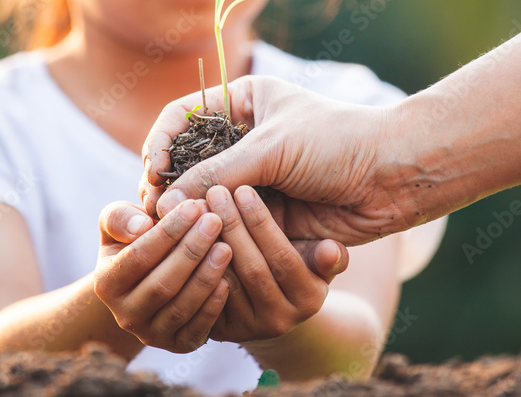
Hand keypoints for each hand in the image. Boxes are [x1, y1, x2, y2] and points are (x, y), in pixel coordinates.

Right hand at [94, 199, 232, 352]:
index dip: (168, 231)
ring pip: (181, 307)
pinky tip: (228, 280)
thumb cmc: (136, 240)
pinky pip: (197, 330)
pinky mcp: (177, 345)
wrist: (146, 280)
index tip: (194, 206)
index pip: (138, 256)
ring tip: (226, 246)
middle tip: (215, 221)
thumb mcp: (120, 223)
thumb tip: (141, 227)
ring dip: (205, 276)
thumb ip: (120, 218)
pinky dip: (213, 307)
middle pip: (161, 284)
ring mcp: (150, 334)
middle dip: (191, 250)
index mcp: (106, 283)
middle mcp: (125, 315)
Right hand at [140, 76, 419, 245]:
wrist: (393, 177)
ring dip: (191, 213)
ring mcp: (253, 176)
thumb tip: (163, 203)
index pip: (182, 117)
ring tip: (177, 230)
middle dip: (170, 186)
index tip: (154, 172)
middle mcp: (242, 139)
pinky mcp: (265, 212)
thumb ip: (216, 173)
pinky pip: (228, 223)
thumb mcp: (272, 149)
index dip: (161, 143)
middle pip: (187, 162)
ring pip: (205, 196)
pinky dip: (215, 233)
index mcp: (242, 103)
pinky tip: (203, 243)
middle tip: (156, 212)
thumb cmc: (337, 143)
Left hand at [202, 185, 344, 342]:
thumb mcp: (315, 259)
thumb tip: (332, 250)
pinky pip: (205, 294)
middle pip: (252, 269)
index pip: (282, 257)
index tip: (243, 189)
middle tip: (215, 191)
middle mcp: (281, 321)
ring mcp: (250, 329)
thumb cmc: (295, 264)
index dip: (262, 223)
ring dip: (209, 242)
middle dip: (232, 226)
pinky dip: (196, 262)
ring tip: (198, 207)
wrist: (270, 305)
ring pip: (225, 281)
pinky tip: (187, 231)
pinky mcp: (222, 332)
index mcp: (309, 300)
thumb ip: (326, 254)